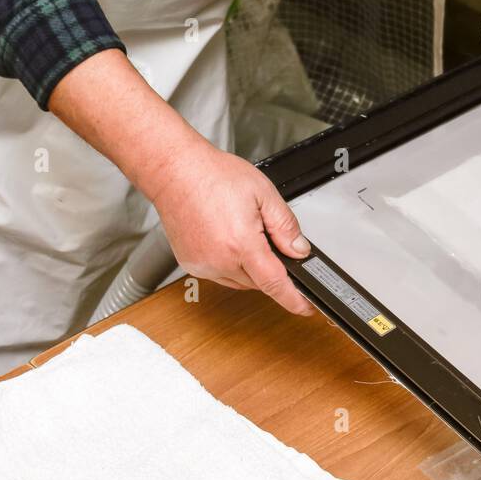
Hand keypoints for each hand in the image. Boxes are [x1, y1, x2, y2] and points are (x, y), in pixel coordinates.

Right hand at [152, 142, 314, 317]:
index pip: (275, 283)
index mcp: (241, 243)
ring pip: (239, 280)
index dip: (294, 300)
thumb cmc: (212, 175)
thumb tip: (299, 250)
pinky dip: (230, 263)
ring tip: (242, 230)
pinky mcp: (191, 265)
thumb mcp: (263, 193)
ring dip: (249, 266)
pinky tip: (226, 238)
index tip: (306, 307)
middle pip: (259, 281)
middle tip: (266, 235)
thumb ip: (285, 225)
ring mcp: (202, 265)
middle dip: (270, 266)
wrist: (174, 171)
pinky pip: (220, 274)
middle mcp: (219, 260)